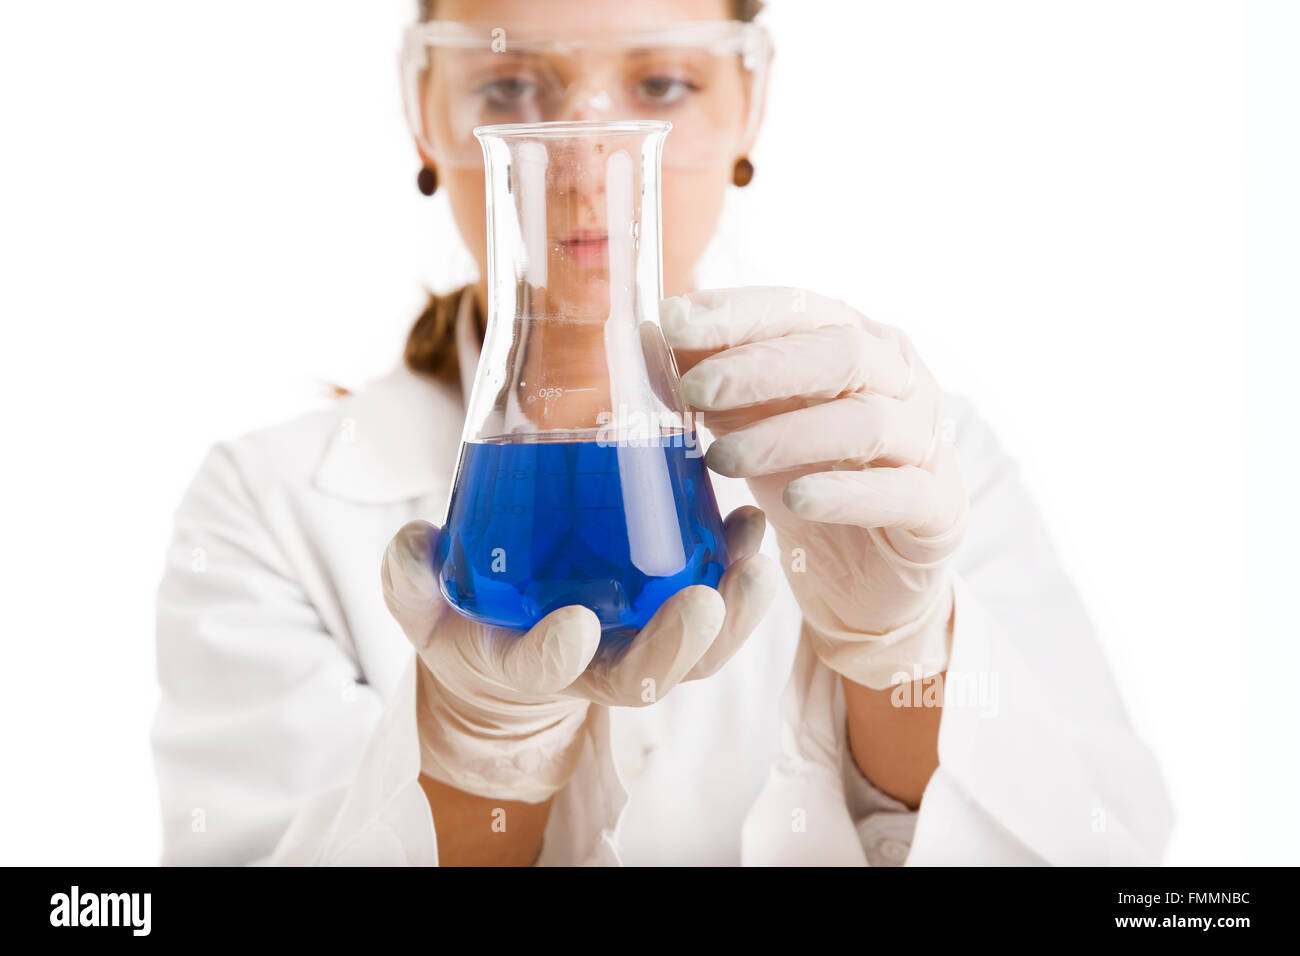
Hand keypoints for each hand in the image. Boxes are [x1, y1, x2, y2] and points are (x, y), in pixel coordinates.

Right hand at [381, 506, 776, 801]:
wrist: (512, 644)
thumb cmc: (467, 620)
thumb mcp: (422, 603)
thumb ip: (409, 579)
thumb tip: (414, 542)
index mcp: (528, 664)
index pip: (543, 670)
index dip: (557, 654)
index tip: (573, 624)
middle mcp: (595, 666)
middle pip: (646, 674)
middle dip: (679, 643)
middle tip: (704, 599)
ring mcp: (640, 645)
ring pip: (700, 651)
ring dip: (734, 611)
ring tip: (755, 558)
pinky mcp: (671, 615)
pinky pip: (718, 609)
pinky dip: (739, 574)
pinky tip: (752, 527)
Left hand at [661, 287, 967, 689]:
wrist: (867, 576)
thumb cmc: (806, 481)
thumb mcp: (749, 427)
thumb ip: (710, 386)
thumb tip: (647, 337)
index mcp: (855, 342)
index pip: (798, 309)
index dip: (736, 313)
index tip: (674, 322)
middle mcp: (901, 379)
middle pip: (839, 353)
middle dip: (758, 367)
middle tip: (693, 388)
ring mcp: (928, 441)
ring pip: (866, 421)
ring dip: (788, 434)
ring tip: (723, 457)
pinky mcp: (939, 507)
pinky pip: (898, 492)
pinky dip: (844, 492)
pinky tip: (795, 498)